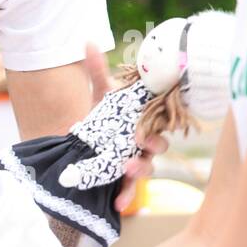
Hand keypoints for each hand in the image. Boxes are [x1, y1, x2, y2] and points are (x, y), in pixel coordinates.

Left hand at [81, 42, 169, 211]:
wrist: (85, 143)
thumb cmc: (103, 118)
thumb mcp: (100, 96)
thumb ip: (96, 72)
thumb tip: (88, 41)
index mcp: (143, 122)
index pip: (158, 121)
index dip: (161, 120)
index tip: (157, 118)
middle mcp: (144, 144)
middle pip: (157, 146)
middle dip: (152, 145)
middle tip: (142, 142)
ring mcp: (134, 163)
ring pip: (145, 168)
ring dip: (139, 170)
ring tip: (128, 168)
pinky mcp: (122, 180)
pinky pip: (129, 191)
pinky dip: (126, 197)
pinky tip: (119, 204)